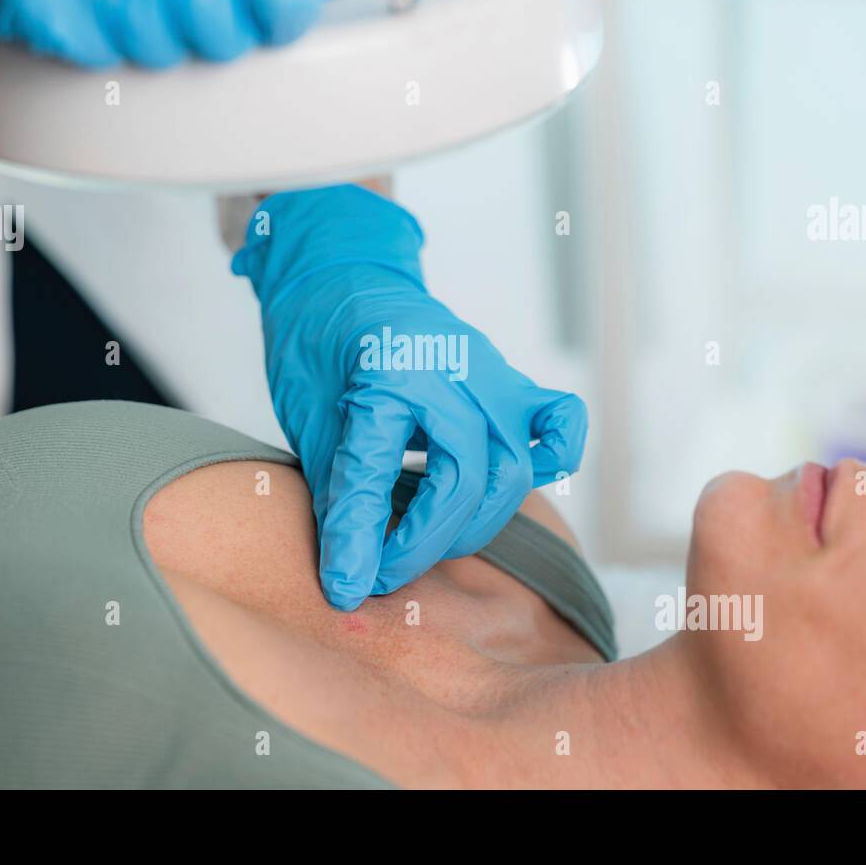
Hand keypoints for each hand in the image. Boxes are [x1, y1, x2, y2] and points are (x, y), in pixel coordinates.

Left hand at [233, 185, 588, 610]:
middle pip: (469, 479)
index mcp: (387, 368)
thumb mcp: (308, 419)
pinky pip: (558, 421)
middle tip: (382, 569)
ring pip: (514, 470)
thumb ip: (340, 491)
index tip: (344, 588)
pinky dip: (555, 459)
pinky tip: (508, 492)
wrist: (341, 276)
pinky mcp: (508, 379)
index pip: (378, 470)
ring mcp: (490, 371)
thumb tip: (351, 572)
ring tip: (422, 544)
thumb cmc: (317, 344)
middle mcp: (452, 368)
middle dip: (427, 542)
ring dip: (472, 524)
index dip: (359, 540)